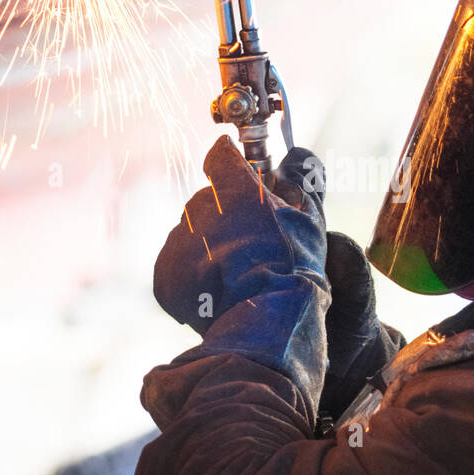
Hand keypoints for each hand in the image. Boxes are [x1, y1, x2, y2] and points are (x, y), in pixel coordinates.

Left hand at [153, 136, 326, 334]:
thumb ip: (303, 180)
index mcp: (233, 188)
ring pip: (191, 236)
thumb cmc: (292, 267)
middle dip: (225, 218)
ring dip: (209, 249)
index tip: (235, 172)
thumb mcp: (309, 219)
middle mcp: (199, 207)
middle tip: (250, 245)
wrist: (264, 318)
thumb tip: (298, 157)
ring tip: (235, 274)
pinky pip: (177, 266)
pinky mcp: (164, 273)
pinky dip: (193, 275)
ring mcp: (178, 241)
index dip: (228, 165)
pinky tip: (218, 289)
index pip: (220, 157)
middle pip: (207, 203)